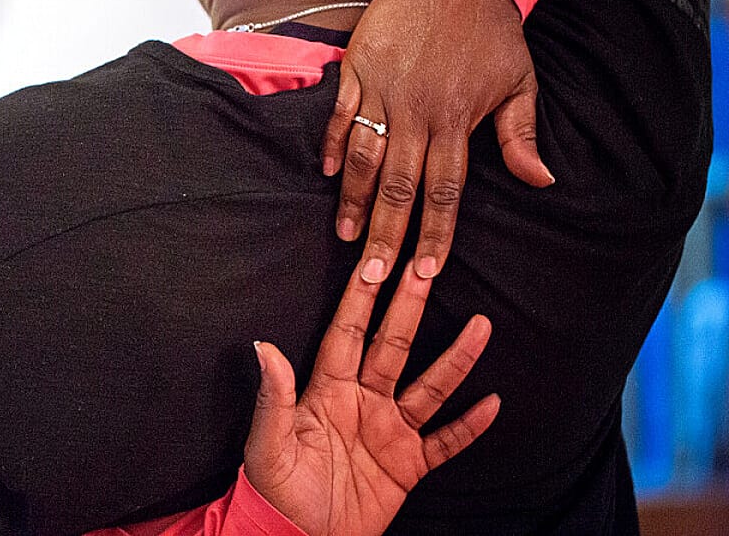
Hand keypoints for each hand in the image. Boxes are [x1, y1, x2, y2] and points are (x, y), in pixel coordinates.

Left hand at [245, 264, 498, 535]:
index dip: (360, 299)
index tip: (375, 262)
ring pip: (429, 387)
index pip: (347, 334)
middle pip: (393, 346)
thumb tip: (263, 347)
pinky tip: (491, 402)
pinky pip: (445, 442)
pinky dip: (469, 425)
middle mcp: (363, 402)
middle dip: (410, 307)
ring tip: (482, 326)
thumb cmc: (274, 491)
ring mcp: (389, 432)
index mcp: (327, 391)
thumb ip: (273, 397)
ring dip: (456, 359)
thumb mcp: (268, 444)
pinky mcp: (407, 466)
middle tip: (427, 267)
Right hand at [322, 0, 552, 283]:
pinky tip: (328, 175)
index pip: (445, 191)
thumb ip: (520, 135)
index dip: (434, 233)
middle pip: (399, 185)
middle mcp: (418, 110)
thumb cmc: (493, 28)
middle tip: (373, 275)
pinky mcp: (359, 65)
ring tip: (347, 235)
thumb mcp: (520, 81)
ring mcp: (384, 88)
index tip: (425, 271)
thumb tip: (540, 182)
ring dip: (354, 200)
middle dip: (386, 234)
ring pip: (365, 156)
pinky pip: (341, 113)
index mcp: (457, 119)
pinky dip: (333, 144)